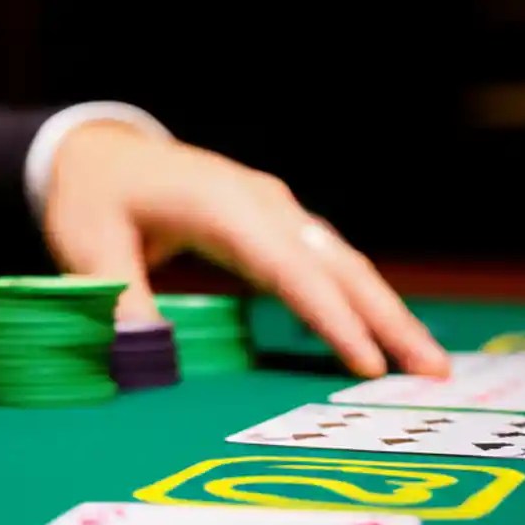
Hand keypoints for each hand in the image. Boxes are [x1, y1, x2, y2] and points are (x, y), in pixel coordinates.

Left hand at [42, 120, 448, 377]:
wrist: (96, 152)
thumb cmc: (91, 196)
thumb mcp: (88, 244)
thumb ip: (121, 296)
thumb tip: (147, 352)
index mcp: (222, 206)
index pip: (290, 268)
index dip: (331, 318)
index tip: (369, 364)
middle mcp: (261, 204)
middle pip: (337, 263)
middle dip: (389, 318)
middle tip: (436, 371)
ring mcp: (271, 210)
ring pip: (340, 262)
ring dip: (382, 310)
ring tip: (423, 363)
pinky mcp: (269, 224)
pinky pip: (320, 263)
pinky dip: (351, 299)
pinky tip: (369, 339)